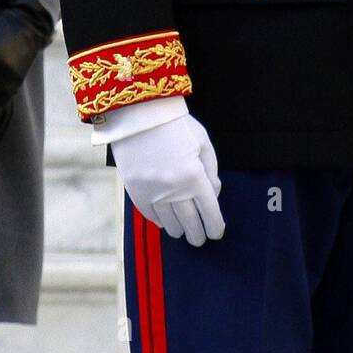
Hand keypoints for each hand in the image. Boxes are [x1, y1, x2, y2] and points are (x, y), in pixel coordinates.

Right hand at [111, 114, 224, 245]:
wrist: (137, 114)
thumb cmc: (174, 124)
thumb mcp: (202, 142)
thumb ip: (211, 171)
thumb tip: (213, 194)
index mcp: (194, 177)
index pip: (209, 212)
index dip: (215, 226)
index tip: (217, 232)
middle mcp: (174, 190)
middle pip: (190, 223)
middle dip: (198, 235)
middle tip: (201, 239)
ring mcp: (153, 193)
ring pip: (170, 224)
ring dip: (180, 230)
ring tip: (183, 232)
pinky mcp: (136, 192)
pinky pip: (151, 216)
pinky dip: (160, 222)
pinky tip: (166, 222)